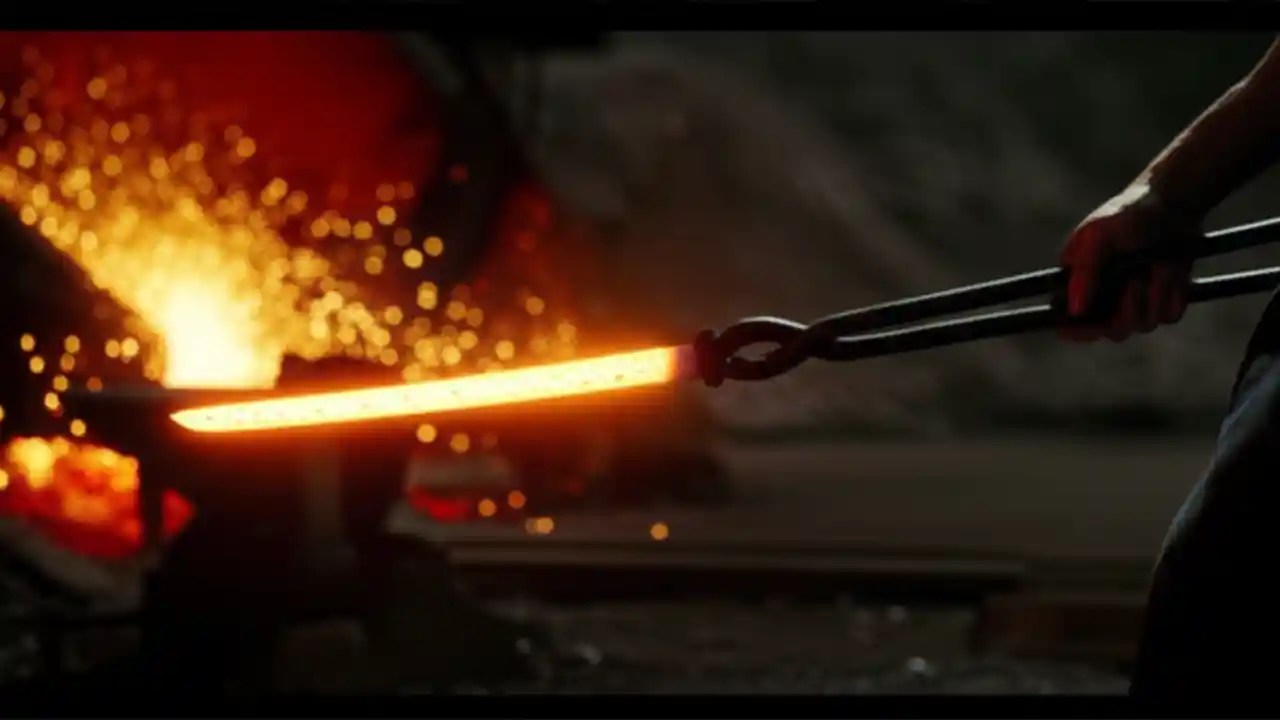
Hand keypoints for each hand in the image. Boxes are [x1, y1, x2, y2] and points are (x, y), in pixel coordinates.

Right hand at [1057, 185, 1203, 342]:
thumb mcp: (1096, 235)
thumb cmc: (1126, 214)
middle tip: (1135, 281)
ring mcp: (1138, 301)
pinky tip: (1173, 270)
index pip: (1070, 326)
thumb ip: (1083, 272)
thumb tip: (1075, 309)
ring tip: (1159, 265)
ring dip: (1155, 294)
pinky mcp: (1166, 299)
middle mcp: (1107, 299)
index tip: (1093, 324)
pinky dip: (1173, 293)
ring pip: (1144, 324)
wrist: (1171, 203)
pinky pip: (1170, 315)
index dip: (1078, 331)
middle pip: (1112, 331)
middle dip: (1127, 310)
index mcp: (1080, 286)